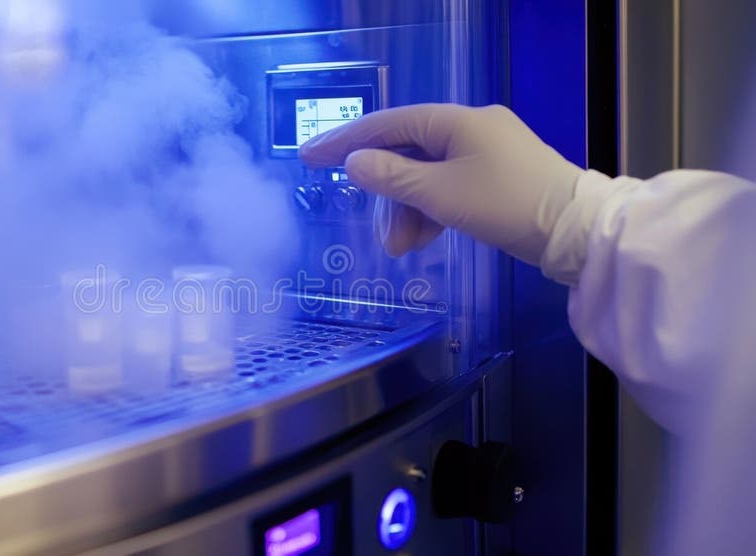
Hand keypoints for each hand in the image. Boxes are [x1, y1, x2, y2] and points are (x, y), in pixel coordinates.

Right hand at [299, 104, 583, 265]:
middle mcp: (470, 129)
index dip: (345, 141)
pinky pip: (449, 189)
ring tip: (404, 249)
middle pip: (407, 155)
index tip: (308, 157)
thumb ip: (393, 178)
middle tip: (381, 236)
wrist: (576, 232)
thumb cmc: (506, 205)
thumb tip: (355, 163)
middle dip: (388, 197)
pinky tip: (425, 239)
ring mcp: (486, 154)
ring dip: (409, 212)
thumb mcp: (441, 195)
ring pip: (428, 177)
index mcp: (456, 121)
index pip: (387, 124)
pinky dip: (432, 212)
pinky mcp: (497, 179)